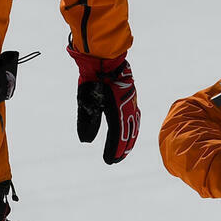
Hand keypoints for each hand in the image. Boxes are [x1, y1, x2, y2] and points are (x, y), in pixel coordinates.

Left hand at [69, 47, 137, 164]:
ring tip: (125, 151)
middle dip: (123, 149)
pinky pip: (135, 117)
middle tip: (116, 161)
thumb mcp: (85, 101)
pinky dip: (134, 128)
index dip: (114, 150)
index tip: (109, 161)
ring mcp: (131, 102)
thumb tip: (85, 141)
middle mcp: (127, 107)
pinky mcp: (131, 98)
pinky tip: (131, 132)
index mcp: (116, 110)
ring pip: (134, 126)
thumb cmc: (93, 79)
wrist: (105, 59)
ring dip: (129, 140)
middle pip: (128, 133)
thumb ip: (86, 120)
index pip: (117, 135)